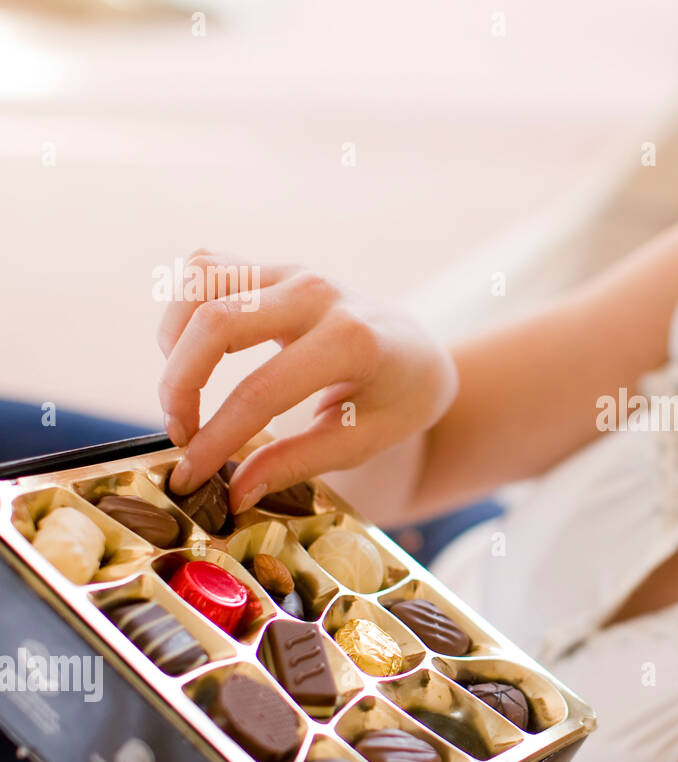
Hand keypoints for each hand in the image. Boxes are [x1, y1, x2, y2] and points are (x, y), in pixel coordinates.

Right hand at [157, 250, 457, 510]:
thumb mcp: (362, 441)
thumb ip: (299, 463)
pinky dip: (183, 309)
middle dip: (179, 385)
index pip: (261, 390)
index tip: (190, 476)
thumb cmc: (397, 401)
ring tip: (183, 393)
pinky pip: (205, 268)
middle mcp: (319, 295)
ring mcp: (294, 273)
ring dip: (173, 342)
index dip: (215, 438)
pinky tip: (192, 352)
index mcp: (353, 342)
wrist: (421, 353)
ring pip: (201, 284)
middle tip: (180, 436)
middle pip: (217, 322)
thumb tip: (236, 493)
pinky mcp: (275, 268)